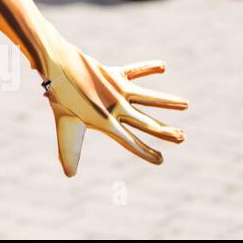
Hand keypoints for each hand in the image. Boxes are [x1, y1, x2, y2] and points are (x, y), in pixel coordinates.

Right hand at [39, 43, 187, 175]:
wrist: (56, 67)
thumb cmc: (60, 97)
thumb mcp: (66, 127)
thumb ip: (69, 152)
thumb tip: (69, 175)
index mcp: (106, 124)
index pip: (130, 142)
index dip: (145, 152)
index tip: (161, 160)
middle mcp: (114, 109)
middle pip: (145, 123)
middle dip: (163, 131)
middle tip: (183, 138)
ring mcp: (116, 93)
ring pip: (147, 99)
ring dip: (166, 101)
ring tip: (186, 104)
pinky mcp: (113, 76)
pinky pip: (135, 72)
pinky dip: (148, 68)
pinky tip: (163, 66)